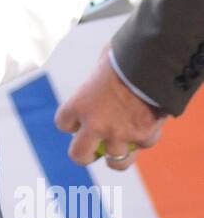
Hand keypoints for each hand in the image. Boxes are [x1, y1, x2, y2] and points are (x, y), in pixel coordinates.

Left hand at [55, 47, 165, 169]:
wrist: (154, 60)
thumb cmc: (126, 56)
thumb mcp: (102, 63)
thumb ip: (97, 78)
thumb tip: (99, 76)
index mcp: (79, 104)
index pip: (63, 123)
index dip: (71, 122)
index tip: (77, 119)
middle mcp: (95, 124)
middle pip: (79, 155)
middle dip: (85, 155)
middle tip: (93, 150)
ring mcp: (119, 134)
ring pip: (116, 162)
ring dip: (119, 154)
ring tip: (122, 148)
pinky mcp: (143, 136)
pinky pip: (142, 145)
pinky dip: (145, 138)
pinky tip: (147, 127)